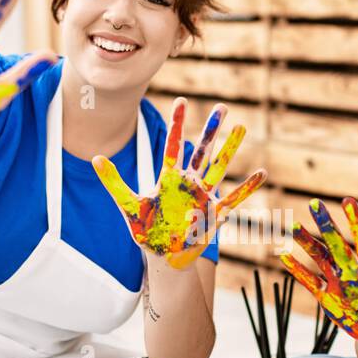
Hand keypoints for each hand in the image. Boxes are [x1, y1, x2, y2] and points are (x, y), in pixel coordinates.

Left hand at [94, 98, 267, 268]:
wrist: (163, 256)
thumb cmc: (146, 231)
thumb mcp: (128, 206)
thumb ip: (114, 182)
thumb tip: (95, 158)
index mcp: (168, 179)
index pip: (173, 146)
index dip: (177, 124)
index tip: (181, 101)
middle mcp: (188, 183)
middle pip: (202, 151)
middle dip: (211, 128)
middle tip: (222, 106)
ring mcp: (204, 196)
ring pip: (219, 167)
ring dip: (230, 149)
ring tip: (241, 128)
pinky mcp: (214, 214)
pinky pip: (234, 198)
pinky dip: (247, 187)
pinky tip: (262, 173)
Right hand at [279, 197, 357, 347]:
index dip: (355, 221)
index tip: (347, 201)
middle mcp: (353, 271)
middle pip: (337, 243)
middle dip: (326, 224)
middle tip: (314, 203)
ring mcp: (338, 283)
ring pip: (320, 258)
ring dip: (307, 243)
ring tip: (294, 227)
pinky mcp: (327, 298)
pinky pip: (309, 282)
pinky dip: (297, 270)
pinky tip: (284, 256)